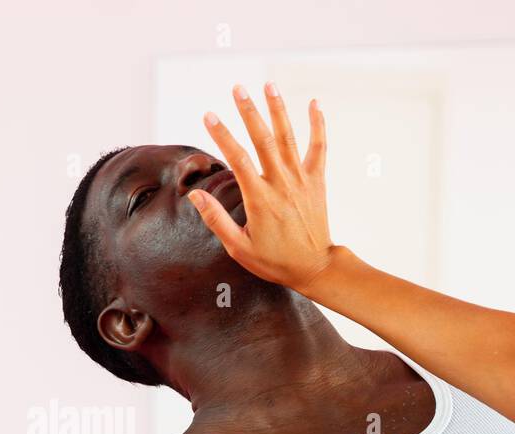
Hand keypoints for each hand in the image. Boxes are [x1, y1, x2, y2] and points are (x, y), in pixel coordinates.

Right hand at [187, 81, 335, 293]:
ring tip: (268, 84)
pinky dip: (318, 126)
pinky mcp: (317, 182)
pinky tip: (315, 103)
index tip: (209, 115)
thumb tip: (195, 196)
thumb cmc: (276, 262)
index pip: (238, 160)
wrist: (316, 268)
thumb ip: (217, 220)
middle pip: (263, 140)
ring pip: (289, 138)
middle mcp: (282, 185)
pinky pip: (319, 149)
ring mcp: (302, 181)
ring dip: (278, 110)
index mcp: (260, 200)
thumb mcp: (240, 249)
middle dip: (249, 112)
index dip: (223, 136)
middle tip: (237, 88)